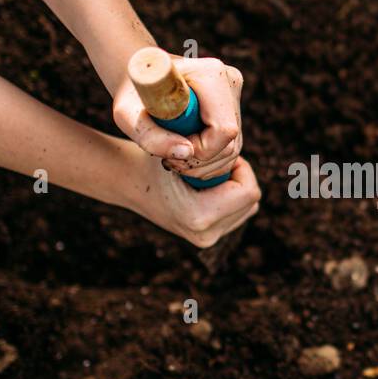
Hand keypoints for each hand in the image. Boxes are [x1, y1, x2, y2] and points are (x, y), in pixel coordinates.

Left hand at [112, 55, 243, 181]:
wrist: (141, 73)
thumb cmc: (131, 92)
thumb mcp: (127, 116)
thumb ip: (151, 137)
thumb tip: (187, 153)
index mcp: (210, 74)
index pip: (223, 130)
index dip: (200, 151)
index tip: (171, 153)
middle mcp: (229, 80)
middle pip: (231, 142)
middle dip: (200, 161)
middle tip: (169, 161)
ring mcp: (234, 93)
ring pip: (234, 148)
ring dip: (204, 164)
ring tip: (173, 157)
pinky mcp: (233, 104)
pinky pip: (232, 145)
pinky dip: (210, 159)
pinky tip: (184, 151)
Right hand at [134, 155, 260, 248]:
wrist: (126, 180)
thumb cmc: (151, 159)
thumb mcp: (178, 149)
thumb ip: (208, 149)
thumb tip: (234, 138)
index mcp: (198, 216)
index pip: (249, 190)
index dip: (239, 166)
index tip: (219, 153)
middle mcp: (204, 235)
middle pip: (251, 200)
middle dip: (238, 176)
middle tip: (213, 162)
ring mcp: (206, 240)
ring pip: (247, 206)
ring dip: (234, 185)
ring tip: (207, 173)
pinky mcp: (207, 239)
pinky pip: (238, 213)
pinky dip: (229, 196)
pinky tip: (206, 186)